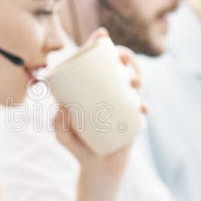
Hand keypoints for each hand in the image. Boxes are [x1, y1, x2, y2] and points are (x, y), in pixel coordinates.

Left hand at [53, 28, 145, 178]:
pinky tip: (142, 108)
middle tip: (121, 58)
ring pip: (133, 81)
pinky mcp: (133, 118)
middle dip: (124, 55)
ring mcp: (123, 103)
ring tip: (134, 81)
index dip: (97, 45)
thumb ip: (58, 124)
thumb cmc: (77, 146)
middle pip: (118, 66)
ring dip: (137, 75)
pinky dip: (142, 106)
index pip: (94, 61)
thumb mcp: (62, 134)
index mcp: (91, 88)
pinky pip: (141, 106)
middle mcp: (109, 91)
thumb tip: (62, 108)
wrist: (97, 167)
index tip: (101, 34)